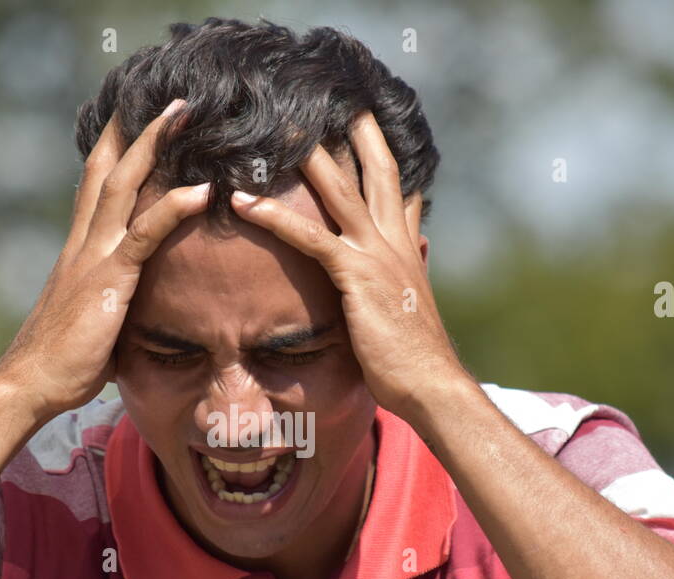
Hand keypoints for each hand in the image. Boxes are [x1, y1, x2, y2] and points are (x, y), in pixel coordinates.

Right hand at [0, 99, 209, 422]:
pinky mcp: (108, 281)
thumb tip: (137, 306)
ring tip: (182, 113)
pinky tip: (199, 192)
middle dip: (136, 129)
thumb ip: (116, 299)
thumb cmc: (64, 363)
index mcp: (80, 249)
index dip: (115, 147)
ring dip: (154, 146)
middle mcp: (83, 243)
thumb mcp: (95, 320)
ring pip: (124, 186)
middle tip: (167, 97)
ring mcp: (94, 257)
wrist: (31, 384)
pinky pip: (144, 236)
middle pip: (109, 169)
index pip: (97, 184)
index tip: (136, 116)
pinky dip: (171, 210)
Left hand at [227, 111, 469, 421]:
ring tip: (278, 129)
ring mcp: (376, 255)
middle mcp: (396, 243)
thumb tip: (421, 252)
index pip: (399, 191)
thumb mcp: (412, 306)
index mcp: (409, 250)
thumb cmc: (416, 359)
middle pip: (377, 170)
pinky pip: (309, 236)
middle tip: (334, 98)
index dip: (385, 157)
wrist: (430, 384)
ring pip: (339, 191)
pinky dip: (274, 216)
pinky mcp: (355, 275)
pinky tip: (243, 202)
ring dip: (308, 157)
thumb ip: (411, 273)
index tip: (369, 128)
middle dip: (357, 131)